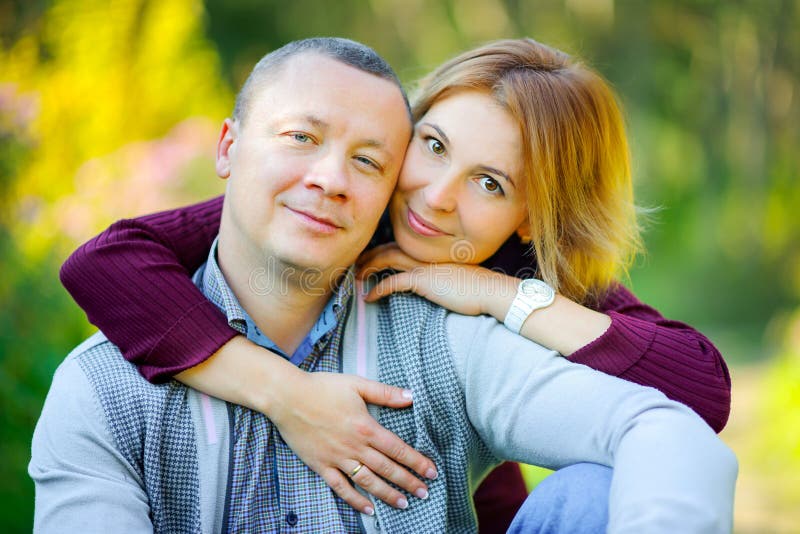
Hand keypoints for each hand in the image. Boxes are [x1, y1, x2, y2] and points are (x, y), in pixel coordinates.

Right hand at [269, 369, 436, 514]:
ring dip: (387, 494)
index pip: (398, 449)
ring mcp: (337, 458)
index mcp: (366, 427)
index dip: (417, 462)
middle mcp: (355, 447)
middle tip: (424, 493)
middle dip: (408, 482)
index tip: (432, 472)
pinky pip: (341, 487)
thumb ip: (385, 393)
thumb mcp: (357, 384)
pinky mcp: (321, 466)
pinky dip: (355, 500)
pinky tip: (368, 509)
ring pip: (368, 482)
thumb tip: (411, 396)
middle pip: (387, 469)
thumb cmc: (323, 387)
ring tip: (403, 504)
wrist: (288, 397)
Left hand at [356, 242, 517, 316]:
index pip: (402, 246)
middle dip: (370, 256)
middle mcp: (426, 254)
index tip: (371, 259)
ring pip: (386, 259)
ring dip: (368, 268)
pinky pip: (393, 282)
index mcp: (433, 252)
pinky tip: (368, 297)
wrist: (492, 291)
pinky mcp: (423, 280)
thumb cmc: (479, 289)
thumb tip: (433, 284)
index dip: (383, 251)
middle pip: (390, 248)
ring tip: (355, 278)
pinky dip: (378, 289)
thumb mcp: (457, 277)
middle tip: (355, 265)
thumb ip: (442, 276)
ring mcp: (424, 265)